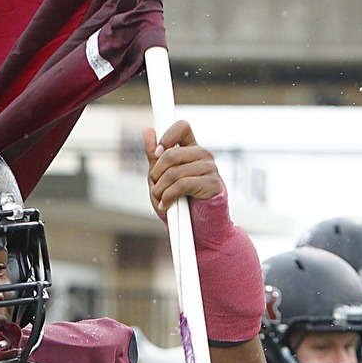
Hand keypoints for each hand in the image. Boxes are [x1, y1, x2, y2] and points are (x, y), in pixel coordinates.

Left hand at [144, 123, 262, 343]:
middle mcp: (203, 157)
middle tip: (154, 189)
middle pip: (172, 152)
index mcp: (191, 151)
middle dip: (155, 173)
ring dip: (160, 189)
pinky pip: (183, 183)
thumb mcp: (162, 181)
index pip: (182, 127)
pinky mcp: (214, 185)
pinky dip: (169, 196)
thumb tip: (147, 131)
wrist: (199, 235)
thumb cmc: (181, 208)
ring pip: (175, 169)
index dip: (168, 134)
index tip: (157, 151)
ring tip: (160, 202)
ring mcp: (211, 170)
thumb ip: (155, 157)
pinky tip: (166, 206)